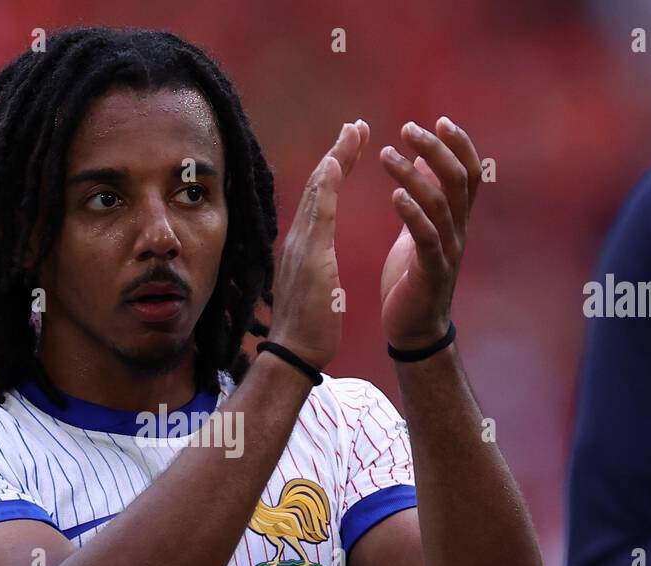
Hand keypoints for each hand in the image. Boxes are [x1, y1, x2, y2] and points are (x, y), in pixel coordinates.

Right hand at [268, 119, 368, 369]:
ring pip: (318, 191)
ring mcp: (301, 246)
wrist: (294, 354)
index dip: (336, 170)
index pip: (321, 199)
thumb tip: (317, 261)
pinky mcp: (310, 257)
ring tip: (354, 131)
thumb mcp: (316, 289)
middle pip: (319, 186)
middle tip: (356, 125)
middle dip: (338, 153)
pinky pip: (319, 214)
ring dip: (335, 158)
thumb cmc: (307, 330)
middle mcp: (298, 239)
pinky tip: (336, 161)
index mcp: (304, 246)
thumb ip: (316, 269)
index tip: (351, 147)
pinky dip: (326, 185)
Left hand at [378, 117, 480, 350]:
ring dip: (413, 175)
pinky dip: (412, 213)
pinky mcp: (430, 270)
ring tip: (386, 156)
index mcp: (456, 219)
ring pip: (440, 203)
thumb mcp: (420, 228)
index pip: (469, 172)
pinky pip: (426, 236)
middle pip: (459, 180)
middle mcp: (458, 230)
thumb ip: (427, 194)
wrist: (413, 328)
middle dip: (436, 149)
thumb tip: (424, 155)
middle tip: (408, 128)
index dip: (459, 145)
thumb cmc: (412, 277)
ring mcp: (447, 251)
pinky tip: (394, 196)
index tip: (439, 120)